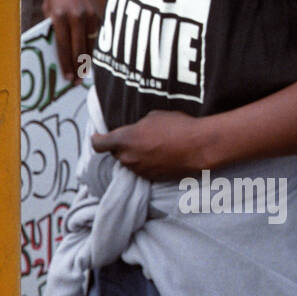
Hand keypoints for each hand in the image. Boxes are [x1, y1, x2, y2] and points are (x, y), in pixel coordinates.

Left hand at [42, 0, 100, 81]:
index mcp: (59, 15)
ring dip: (90, 59)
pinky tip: (100, 54)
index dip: (66, 64)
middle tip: (78, 81)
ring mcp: (92, 12)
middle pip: (78, 49)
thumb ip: (52, 21)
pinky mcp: (104, 7)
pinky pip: (102, 31)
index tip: (68, 77)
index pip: (62, 46)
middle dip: (78, 67)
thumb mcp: (49, 1)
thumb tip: (57, 43)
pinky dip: (100, 43)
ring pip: (92, 42)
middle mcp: (77, 16)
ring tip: (87, 72)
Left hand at [91, 110, 218, 180]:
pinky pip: (141, 170)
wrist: (198, 147)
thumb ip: (137, 126)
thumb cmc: (177, 126)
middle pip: (115, 153)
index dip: (97, 139)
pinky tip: (159, 156)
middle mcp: (126, 157)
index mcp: (123, 140)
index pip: (98, 144)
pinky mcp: (149, 178)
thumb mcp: (153, 117)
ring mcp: (138, 170)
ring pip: (129, 162)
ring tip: (152, 146)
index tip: (98, 136)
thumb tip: (135, 131)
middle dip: (121, 147)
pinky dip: (146, 164)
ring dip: (134, 156)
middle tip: (135, 138)